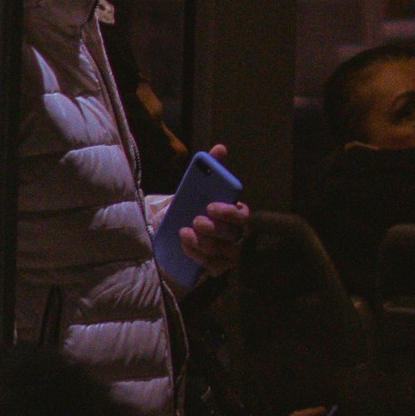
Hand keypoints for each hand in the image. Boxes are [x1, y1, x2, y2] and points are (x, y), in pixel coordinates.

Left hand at [179, 147, 250, 278]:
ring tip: (183, 233)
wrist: (171, 234)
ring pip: (224, 252)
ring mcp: (230, 253)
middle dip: (214, 228)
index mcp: (235, 214)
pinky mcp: (219, 268)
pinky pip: (214, 266)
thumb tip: (220, 148)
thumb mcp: (194, 189)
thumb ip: (209, 169)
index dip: (229, 211)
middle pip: (233, 234)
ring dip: (203, 242)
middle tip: (195, 220)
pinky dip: (198, 257)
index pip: (243, 214)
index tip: (210, 206)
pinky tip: (185, 246)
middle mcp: (237, 234)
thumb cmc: (189, 209)